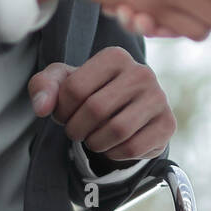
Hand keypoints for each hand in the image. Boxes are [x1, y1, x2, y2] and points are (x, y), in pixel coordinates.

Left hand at [28, 48, 175, 161]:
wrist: (125, 111)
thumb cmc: (89, 92)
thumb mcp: (61, 83)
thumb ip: (43, 86)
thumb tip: (42, 107)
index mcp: (114, 56)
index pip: (75, 88)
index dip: (61, 110)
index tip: (64, 114)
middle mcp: (141, 72)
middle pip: (96, 110)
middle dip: (76, 129)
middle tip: (76, 131)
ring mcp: (158, 98)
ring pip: (117, 130)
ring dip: (95, 143)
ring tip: (93, 138)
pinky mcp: (167, 124)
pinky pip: (133, 147)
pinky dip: (115, 153)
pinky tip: (113, 145)